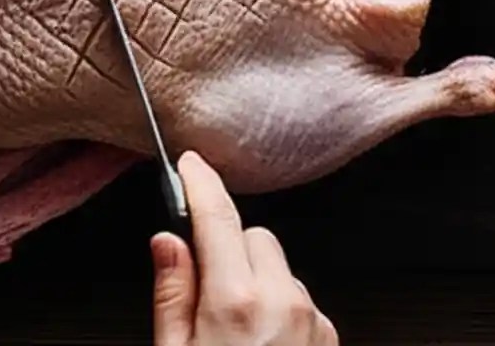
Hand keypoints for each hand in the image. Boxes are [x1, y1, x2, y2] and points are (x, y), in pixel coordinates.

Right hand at [150, 151, 338, 345]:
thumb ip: (171, 295)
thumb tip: (167, 245)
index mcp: (236, 302)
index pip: (217, 217)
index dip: (200, 183)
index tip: (190, 165)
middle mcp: (282, 302)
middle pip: (254, 237)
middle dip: (228, 251)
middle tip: (206, 293)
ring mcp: (311, 318)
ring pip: (278, 267)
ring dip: (256, 282)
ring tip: (236, 329)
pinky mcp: (327, 334)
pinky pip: (298, 296)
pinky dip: (278, 306)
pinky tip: (260, 339)